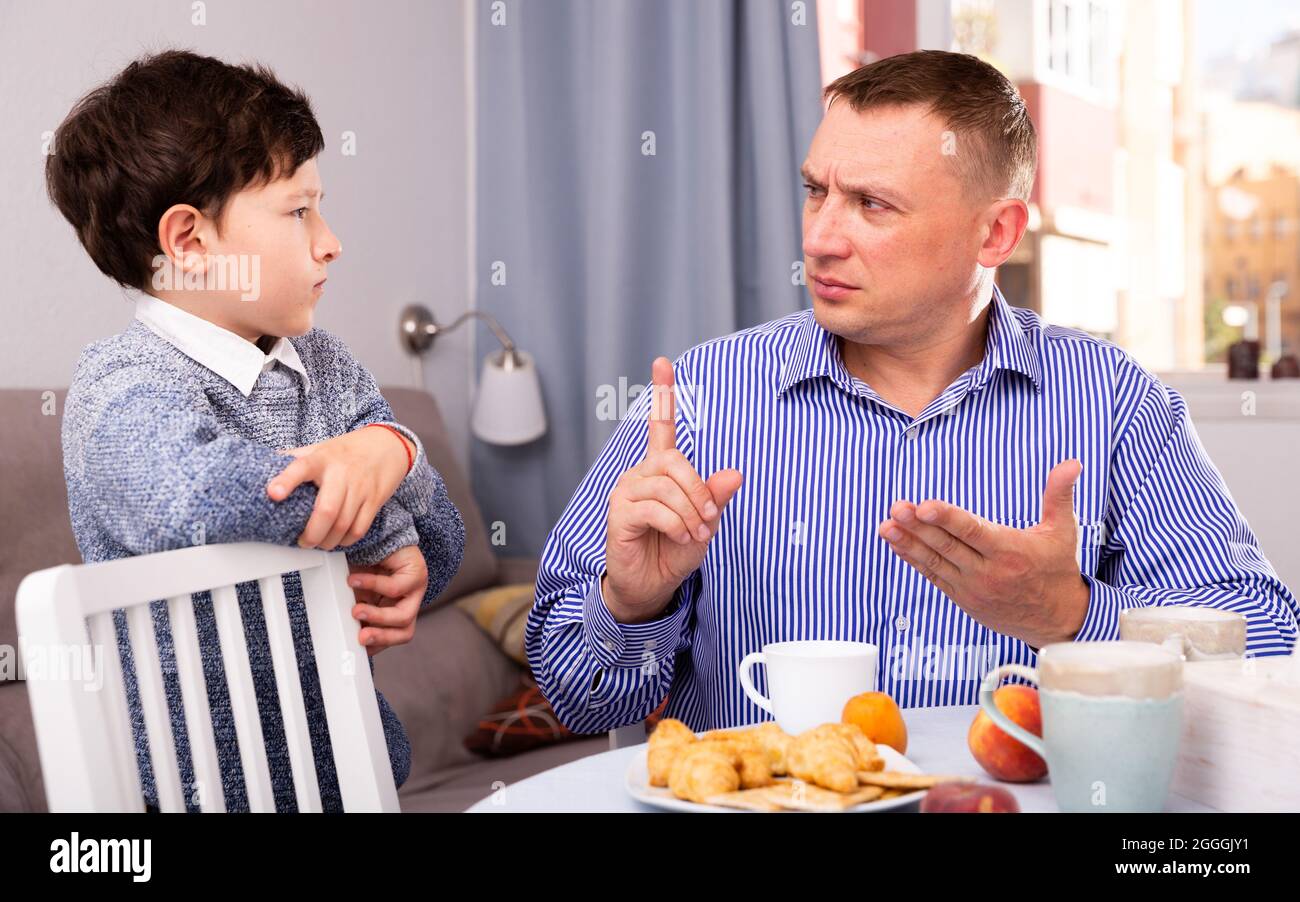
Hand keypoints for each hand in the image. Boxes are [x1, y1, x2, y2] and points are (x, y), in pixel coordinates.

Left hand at [266, 425, 414, 550]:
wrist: (387, 445)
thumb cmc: (348, 450)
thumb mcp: (320, 448)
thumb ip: (295, 458)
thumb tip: (263, 465)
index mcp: (322, 459)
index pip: (301, 467)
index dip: (286, 481)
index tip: (273, 493)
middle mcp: (342, 473)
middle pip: (327, 510)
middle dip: (312, 534)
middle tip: (303, 541)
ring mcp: (360, 488)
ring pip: (343, 524)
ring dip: (328, 541)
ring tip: (319, 543)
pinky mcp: (374, 500)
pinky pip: (360, 528)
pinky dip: (347, 540)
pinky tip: (339, 540)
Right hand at [346, 545, 427, 656]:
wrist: (371, 529)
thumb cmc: (361, 560)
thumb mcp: (354, 591)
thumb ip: (352, 607)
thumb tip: (338, 630)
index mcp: (395, 608)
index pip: (394, 635)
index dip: (379, 645)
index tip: (357, 649)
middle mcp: (408, 600)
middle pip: (405, 631)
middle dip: (381, 638)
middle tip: (360, 638)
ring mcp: (416, 588)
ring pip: (404, 615)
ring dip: (377, 617)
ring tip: (355, 611)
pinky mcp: (417, 572)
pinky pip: (396, 588)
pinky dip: (371, 586)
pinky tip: (353, 581)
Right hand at [602, 356, 743, 622]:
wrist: (653, 584)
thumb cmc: (675, 549)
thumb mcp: (705, 522)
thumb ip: (715, 497)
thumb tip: (735, 474)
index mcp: (661, 469)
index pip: (660, 425)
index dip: (662, 394)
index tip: (662, 362)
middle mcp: (640, 474)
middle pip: (674, 461)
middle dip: (697, 489)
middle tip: (708, 517)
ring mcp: (626, 491)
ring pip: (666, 486)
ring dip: (689, 512)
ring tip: (695, 534)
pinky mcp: (619, 512)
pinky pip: (654, 508)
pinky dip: (676, 524)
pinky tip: (680, 536)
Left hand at [877, 459, 1090, 648]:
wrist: (1057, 621)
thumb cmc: (1057, 569)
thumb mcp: (1063, 531)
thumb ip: (1059, 495)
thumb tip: (1071, 462)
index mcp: (1010, 551)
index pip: (972, 531)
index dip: (946, 518)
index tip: (923, 506)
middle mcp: (988, 572)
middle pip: (947, 546)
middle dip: (918, 527)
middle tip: (896, 508)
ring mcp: (972, 588)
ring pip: (935, 563)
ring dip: (908, 544)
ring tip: (886, 526)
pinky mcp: (962, 599)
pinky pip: (933, 577)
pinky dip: (913, 560)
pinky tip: (896, 544)